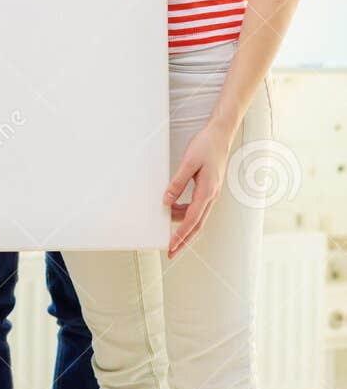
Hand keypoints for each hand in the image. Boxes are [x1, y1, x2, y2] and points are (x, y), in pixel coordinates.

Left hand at [162, 121, 232, 256]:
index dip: (180, 235)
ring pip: (197, 217)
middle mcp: (211, 196)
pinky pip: (196, 208)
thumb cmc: (206, 145)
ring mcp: (211, 194)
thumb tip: (167, 201)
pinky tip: (173, 211)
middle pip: (197, 226)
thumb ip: (177, 183)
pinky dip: (185, 213)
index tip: (171, 246)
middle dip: (184, 241)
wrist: (220, 135)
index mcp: (207, 191)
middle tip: (171, 252)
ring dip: (183, 226)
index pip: (191, 220)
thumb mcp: (188, 163)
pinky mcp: (208, 189)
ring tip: (167, 231)